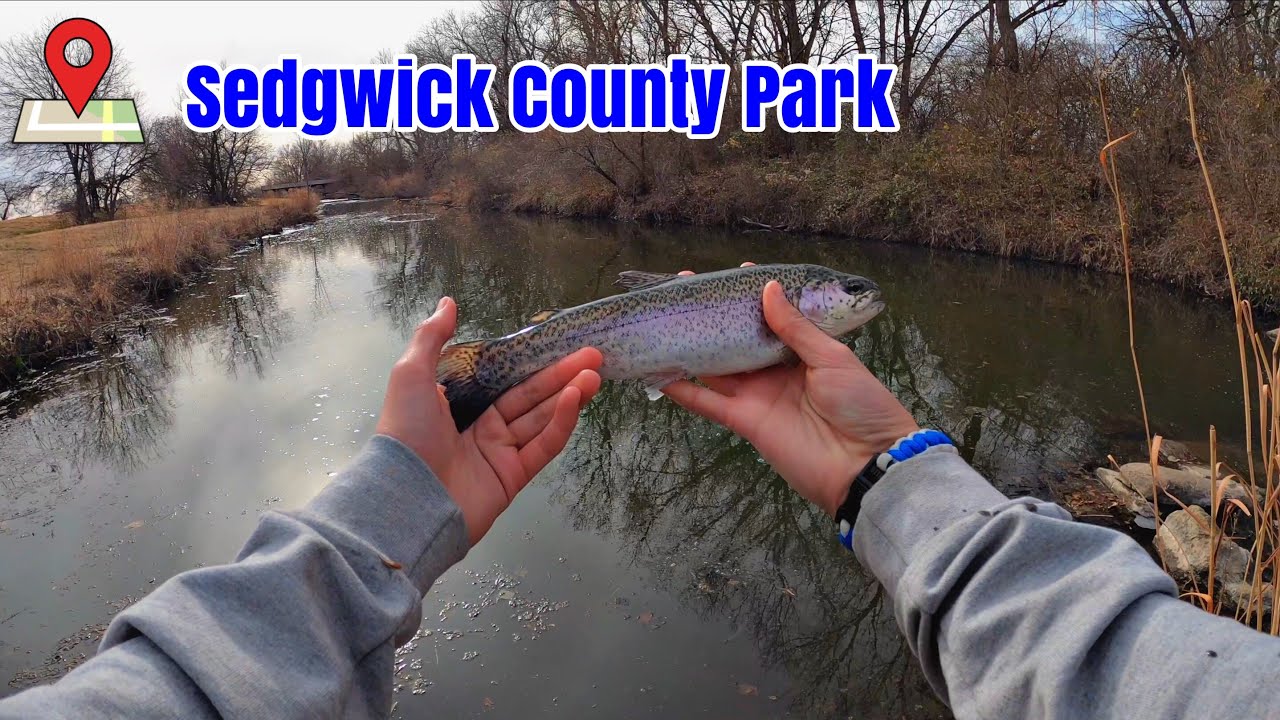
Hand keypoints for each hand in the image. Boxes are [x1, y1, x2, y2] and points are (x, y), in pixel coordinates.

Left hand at [376, 297, 602, 544]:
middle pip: (530, 398)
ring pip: (541, 419)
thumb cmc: (406, 432)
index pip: (505, 381)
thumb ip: (431, 338)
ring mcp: (500, 455)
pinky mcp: (513, 477)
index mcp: (460, 406)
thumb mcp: (411, 375)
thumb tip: (448, 302)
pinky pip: (543, 446)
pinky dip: (561, 422)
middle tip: (593, 355)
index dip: (533, 363)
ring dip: (569, 395)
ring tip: (594, 374)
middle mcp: (482, 430)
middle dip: (561, 375)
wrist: (406, 496)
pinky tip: (575, 398)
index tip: (560, 345)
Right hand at [663, 276, 917, 515]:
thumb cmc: (859, 405)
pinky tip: (658, 371)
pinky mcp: (744, 421)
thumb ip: (796, 328)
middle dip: (716, 316)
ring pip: (716, 367)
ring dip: (692, 346)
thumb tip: (767, 291)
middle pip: (738, 339)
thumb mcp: (833, 358)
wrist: (864, 465)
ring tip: (665, 320)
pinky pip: (708, 403)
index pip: (773, 319)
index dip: (755, 298)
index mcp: (804, 352)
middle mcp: (775, 371)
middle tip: (688, 289)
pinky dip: (683, 390)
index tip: (736, 273)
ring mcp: (757, 396)